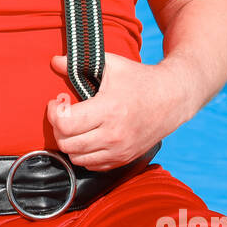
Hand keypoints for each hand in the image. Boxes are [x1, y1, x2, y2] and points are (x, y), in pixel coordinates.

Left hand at [46, 53, 195, 170]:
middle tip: (62, 114)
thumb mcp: (112, 65)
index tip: (57, 102)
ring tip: (73, 126)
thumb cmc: (140, 79)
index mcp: (109, 110)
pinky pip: (92, 166)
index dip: (54, 113)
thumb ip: (79, 63)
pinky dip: (84, 154)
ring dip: (69, 143)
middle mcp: (114, 135)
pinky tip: (87, 137)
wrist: (173, 99)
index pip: (65, 124)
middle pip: (67, 144)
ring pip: (76, 158)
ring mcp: (119, 151)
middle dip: (57, 128)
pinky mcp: (124, 159)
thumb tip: (54, 61)